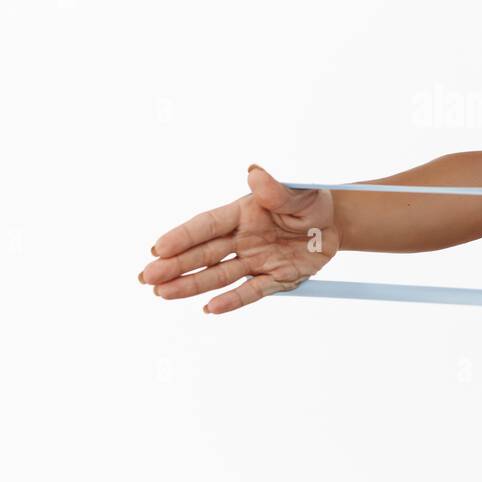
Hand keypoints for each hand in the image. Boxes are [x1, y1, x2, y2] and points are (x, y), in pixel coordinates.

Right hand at [137, 164, 339, 314]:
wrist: (335, 224)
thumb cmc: (311, 202)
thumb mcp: (299, 193)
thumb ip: (276, 190)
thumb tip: (254, 173)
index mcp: (244, 213)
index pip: (208, 226)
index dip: (183, 236)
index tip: (158, 248)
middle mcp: (244, 239)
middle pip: (204, 253)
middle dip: (175, 265)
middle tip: (147, 277)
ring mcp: (256, 260)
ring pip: (219, 275)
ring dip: (191, 285)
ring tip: (163, 294)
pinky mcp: (275, 278)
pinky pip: (251, 291)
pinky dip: (232, 300)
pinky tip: (210, 308)